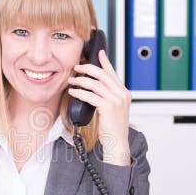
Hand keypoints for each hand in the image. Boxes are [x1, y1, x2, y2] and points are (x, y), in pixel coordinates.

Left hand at [67, 49, 131, 165]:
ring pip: (95, 84)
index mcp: (124, 92)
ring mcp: (116, 100)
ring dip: (81, 80)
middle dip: (88, 68)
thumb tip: (94, 85)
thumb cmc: (112, 127)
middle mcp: (122, 94)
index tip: (99, 53)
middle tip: (77, 67)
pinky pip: (90, 96)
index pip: (113, 73)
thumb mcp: (113, 108)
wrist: (117, 141)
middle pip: (102, 74)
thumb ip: (108, 96)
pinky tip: (73, 92)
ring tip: (71, 80)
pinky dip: (79, 92)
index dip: (105, 61)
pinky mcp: (107, 107)